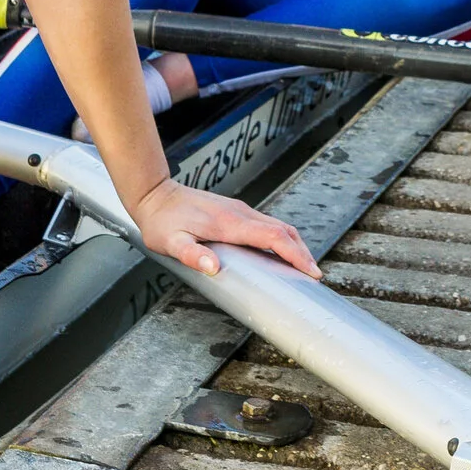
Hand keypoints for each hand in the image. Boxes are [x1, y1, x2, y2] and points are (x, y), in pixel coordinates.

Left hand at [124, 177, 318, 278]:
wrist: (155, 194)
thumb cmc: (161, 222)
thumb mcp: (170, 243)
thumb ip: (191, 255)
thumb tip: (213, 268)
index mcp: (230, 223)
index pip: (274, 236)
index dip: (295, 254)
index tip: (311, 271)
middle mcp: (240, 214)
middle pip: (283, 230)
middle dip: (302, 252)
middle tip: (314, 275)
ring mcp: (239, 211)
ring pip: (277, 225)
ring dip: (294, 245)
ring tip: (302, 267)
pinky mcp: (235, 212)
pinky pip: (266, 225)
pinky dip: (281, 239)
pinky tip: (278, 253)